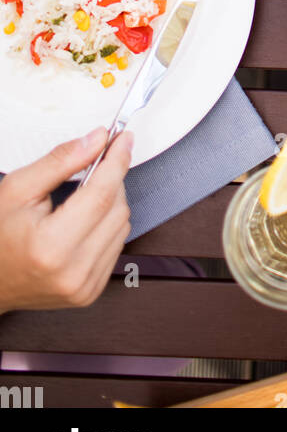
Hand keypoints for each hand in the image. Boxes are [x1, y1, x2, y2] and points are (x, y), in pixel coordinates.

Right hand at [0, 127, 131, 312]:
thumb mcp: (19, 189)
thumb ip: (61, 161)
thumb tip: (97, 140)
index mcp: (51, 246)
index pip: (101, 194)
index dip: (116, 161)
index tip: (124, 140)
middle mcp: (72, 272)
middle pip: (117, 208)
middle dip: (111, 180)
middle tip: (96, 166)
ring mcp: (84, 286)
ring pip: (123, 226)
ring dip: (111, 203)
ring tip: (84, 198)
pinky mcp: (91, 292)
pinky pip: (118, 245)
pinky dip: (108, 226)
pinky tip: (87, 221)